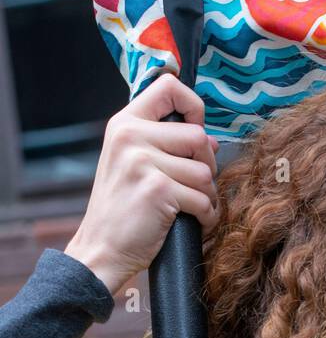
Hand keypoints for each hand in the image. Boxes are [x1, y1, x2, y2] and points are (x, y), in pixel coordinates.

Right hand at [64, 72, 220, 296]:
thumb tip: (210, 138)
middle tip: (197, 186)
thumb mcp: (133, 166)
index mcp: (124, 124)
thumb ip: (165, 145)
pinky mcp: (158, 190)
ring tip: (193, 209)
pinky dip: (207, 217)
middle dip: (207, 165)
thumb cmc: (122, 211)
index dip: (194, 106)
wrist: (101, 250)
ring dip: (208, 196)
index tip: (196, 130)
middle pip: (198, 136)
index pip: (169, 87)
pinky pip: (203, 199)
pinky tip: (195, 223)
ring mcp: (143, 162)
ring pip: (205, 171)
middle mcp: (131, 136)